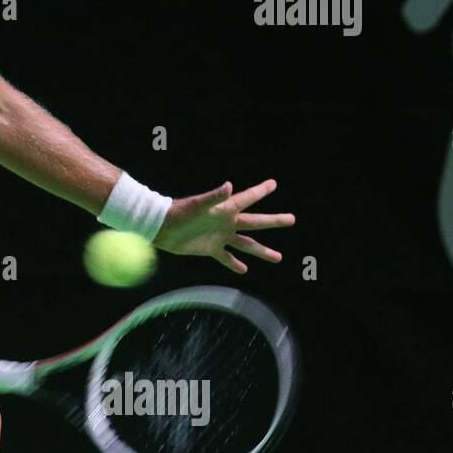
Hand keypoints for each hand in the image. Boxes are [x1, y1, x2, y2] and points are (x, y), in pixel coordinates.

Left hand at [153, 178, 295, 274]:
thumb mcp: (197, 204)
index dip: (261, 191)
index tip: (273, 183)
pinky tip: (245, 269)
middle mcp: (226, 222)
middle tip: (292, 219)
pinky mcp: (210, 249)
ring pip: (246, 244)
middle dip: (274, 221)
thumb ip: (214, 196)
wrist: (160, 228)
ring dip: (262, 251)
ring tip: (278, 257)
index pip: (248, 198)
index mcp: (225, 209)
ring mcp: (220, 236)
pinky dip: (235, 264)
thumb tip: (230, 185)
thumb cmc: (178, 212)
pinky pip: (226, 258)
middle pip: (256, 223)